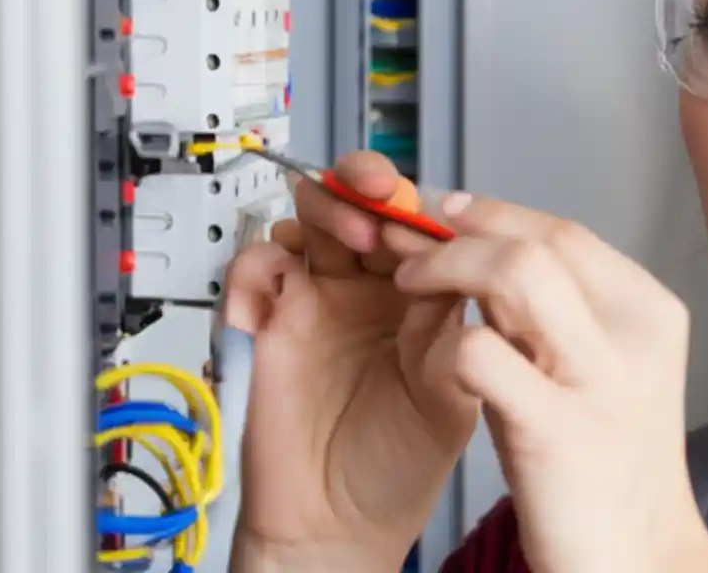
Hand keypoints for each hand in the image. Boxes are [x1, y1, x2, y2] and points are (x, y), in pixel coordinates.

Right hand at [224, 152, 479, 570]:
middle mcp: (370, 290)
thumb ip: (450, 332)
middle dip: (370, 185)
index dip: (424, 210)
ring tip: (350, 238)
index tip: (432, 218)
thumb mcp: (449, 396)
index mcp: (422, 297)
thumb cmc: (400, 463)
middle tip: (383, 197)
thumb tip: (454, 264)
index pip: (421, 226)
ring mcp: (319, 301)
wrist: (341, 523)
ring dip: (325, 210)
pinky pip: (253, 268)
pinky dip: (256, 266)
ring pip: (308, 219)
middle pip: (361, 204)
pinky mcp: (271, 322)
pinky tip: (277, 296)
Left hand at [387, 194, 707, 572]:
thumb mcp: (588, 369)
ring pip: (516, 272)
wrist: (634, 558)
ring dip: (446, 267)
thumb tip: (477, 245)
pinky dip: (443, 344)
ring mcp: (599, 380)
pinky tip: (429, 362)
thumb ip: (548, 313)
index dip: (493, 212)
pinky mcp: (557, 430)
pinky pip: (479, 351)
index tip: (443, 213)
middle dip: (458, 232)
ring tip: (408, 288)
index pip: (563, 231)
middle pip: (539, 238)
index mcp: (647, 312)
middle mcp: (634, 335)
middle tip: (409, 250)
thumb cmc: (598, 463)